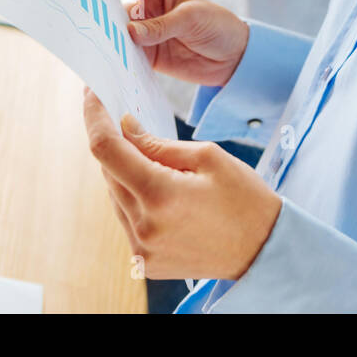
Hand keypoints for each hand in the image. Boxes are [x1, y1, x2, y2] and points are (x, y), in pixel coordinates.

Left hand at [84, 89, 281, 279]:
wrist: (264, 249)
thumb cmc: (244, 199)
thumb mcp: (208, 156)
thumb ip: (159, 143)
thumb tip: (125, 127)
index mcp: (159, 194)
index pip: (106, 149)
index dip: (94, 116)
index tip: (93, 95)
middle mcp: (143, 226)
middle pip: (108, 172)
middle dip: (117, 146)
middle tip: (133, 127)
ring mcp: (141, 248)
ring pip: (115, 195)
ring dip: (127, 175)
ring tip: (162, 169)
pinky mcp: (144, 261)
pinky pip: (126, 219)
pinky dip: (136, 199)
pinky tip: (164, 195)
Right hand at [110, 0, 248, 87]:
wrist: (234, 57)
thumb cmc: (217, 25)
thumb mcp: (192, 19)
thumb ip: (162, 26)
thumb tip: (130, 33)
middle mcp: (147, 10)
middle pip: (115, 8)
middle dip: (102, 14)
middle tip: (89, 24)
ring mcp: (145, 34)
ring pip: (118, 34)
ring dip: (108, 40)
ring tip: (97, 48)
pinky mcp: (148, 56)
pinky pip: (127, 57)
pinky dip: (119, 60)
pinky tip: (110, 65)